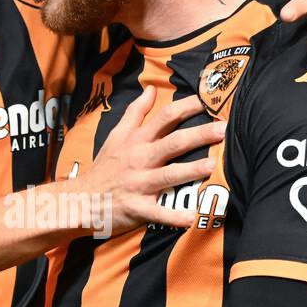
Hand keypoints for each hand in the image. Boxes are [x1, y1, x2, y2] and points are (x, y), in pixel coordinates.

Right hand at [75, 88, 225, 234]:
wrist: (82, 199)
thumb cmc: (105, 168)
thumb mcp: (116, 135)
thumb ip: (136, 112)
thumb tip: (151, 88)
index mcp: (137, 140)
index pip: (165, 117)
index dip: (188, 106)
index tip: (209, 100)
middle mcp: (140, 159)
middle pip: (173, 143)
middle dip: (199, 135)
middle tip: (223, 129)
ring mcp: (139, 184)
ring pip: (168, 175)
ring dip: (190, 170)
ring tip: (212, 165)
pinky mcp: (138, 208)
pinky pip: (158, 213)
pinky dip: (174, 217)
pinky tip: (192, 218)